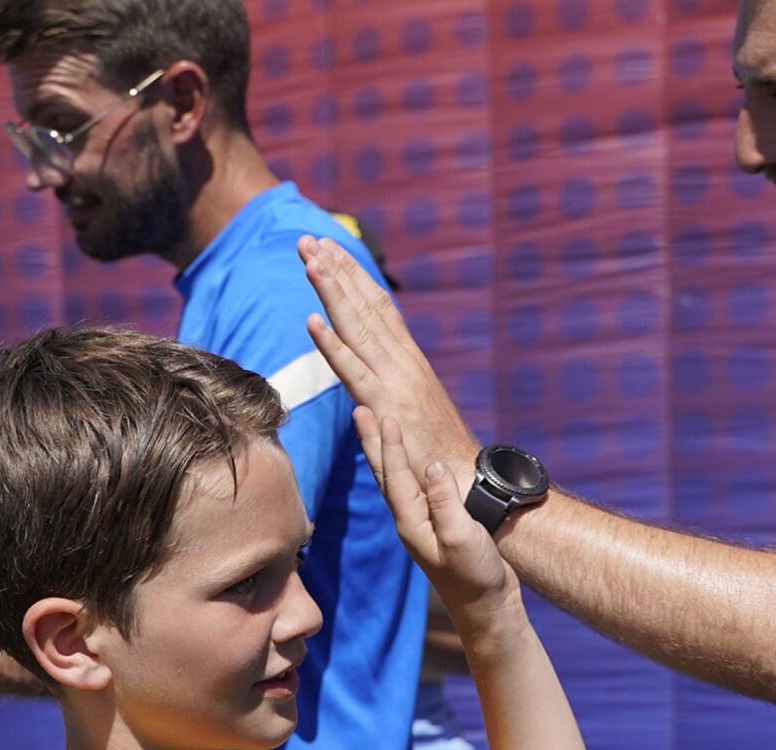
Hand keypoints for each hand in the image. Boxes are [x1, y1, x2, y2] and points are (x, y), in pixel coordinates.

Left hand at [298, 234, 479, 490]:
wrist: (467, 483)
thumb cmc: (439, 456)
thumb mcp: (413, 414)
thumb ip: (392, 392)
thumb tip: (367, 387)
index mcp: (410, 362)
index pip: (378, 308)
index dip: (353, 277)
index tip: (329, 251)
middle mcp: (404, 363)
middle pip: (366, 306)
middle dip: (337, 271)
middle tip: (308, 239)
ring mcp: (397, 382)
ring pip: (358, 328)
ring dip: (331, 291)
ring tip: (309, 259)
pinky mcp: (389, 407)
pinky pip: (355, 371)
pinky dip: (333, 345)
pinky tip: (312, 321)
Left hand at [361, 410, 517, 619]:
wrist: (487, 607)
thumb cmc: (475, 576)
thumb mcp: (462, 537)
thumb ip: (445, 501)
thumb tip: (431, 465)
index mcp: (412, 522)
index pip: (395, 475)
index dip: (389, 443)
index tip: (382, 413)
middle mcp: (410, 520)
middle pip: (384, 473)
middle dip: (372, 440)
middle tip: (359, 408)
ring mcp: (422, 524)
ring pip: (395, 479)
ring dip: (383, 450)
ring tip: (375, 425)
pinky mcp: (437, 526)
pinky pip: (413, 487)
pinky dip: (404, 466)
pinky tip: (407, 460)